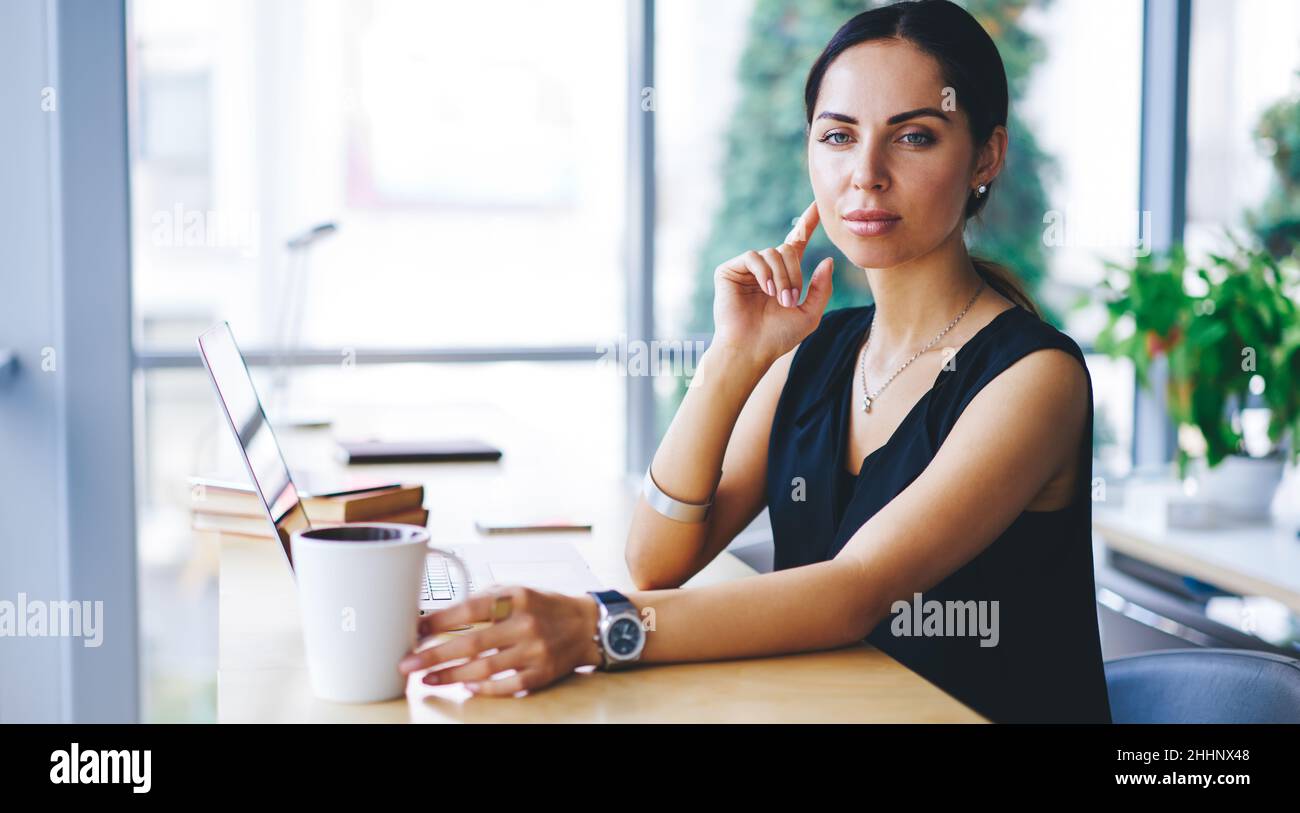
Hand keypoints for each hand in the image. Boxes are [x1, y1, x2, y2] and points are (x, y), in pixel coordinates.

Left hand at [399, 586, 599, 696]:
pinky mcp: (541, 673)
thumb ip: (485, 600)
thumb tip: (441, 617)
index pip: (470, 608)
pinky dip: (483, 688)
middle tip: (408, 664)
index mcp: (516, 597)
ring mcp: (534, 651)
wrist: (586, 625)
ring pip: (484, 668)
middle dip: (434, 655)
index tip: (415, 630)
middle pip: (472, 643)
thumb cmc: (545, 606)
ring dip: (451, 675)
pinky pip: (506, 685)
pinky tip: (464, 686)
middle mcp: (525, 623)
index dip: (439, 621)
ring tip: (428, 679)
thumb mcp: (517, 590)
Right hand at [711, 201, 834, 366]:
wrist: (751, 349)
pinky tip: (765, 289)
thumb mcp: (810, 314)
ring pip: (772, 252)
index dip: (807, 223)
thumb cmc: (778, 337)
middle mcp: (765, 268)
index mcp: (784, 275)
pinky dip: (763, 271)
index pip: (797, 242)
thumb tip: (827, 259)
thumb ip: (822, 288)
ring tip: (779, 299)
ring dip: (781, 276)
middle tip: (791, 298)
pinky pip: (753, 256)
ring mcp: (746, 269)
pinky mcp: (729, 271)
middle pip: (787, 249)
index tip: (818, 205)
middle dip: (794, 273)